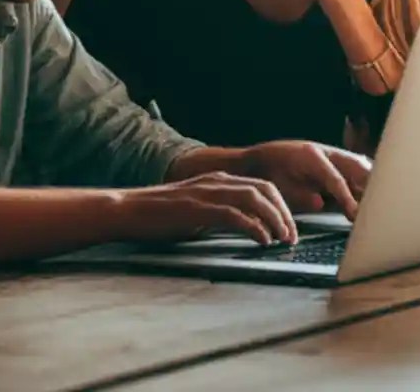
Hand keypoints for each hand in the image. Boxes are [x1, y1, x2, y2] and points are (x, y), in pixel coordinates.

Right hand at [114, 172, 297, 245]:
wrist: (127, 210)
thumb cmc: (159, 215)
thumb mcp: (197, 211)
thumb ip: (219, 214)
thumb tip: (245, 229)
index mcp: (218, 180)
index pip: (262, 186)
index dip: (281, 206)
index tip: (289, 227)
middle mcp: (217, 181)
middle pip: (265, 189)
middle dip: (284, 213)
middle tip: (291, 236)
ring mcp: (207, 193)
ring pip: (254, 198)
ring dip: (273, 219)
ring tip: (282, 239)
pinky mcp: (197, 208)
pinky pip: (233, 215)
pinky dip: (253, 227)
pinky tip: (261, 240)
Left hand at [241, 140, 371, 219]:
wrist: (264, 159)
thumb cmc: (271, 173)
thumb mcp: (282, 186)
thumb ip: (302, 195)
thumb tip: (321, 203)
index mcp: (311, 156)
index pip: (336, 179)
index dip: (348, 198)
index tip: (355, 214)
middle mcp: (326, 151)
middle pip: (357, 167)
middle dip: (370, 186)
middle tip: (378, 207)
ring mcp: (333, 154)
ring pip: (360, 165)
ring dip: (372, 182)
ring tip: (380, 201)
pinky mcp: (336, 160)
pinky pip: (356, 168)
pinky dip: (366, 179)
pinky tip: (373, 191)